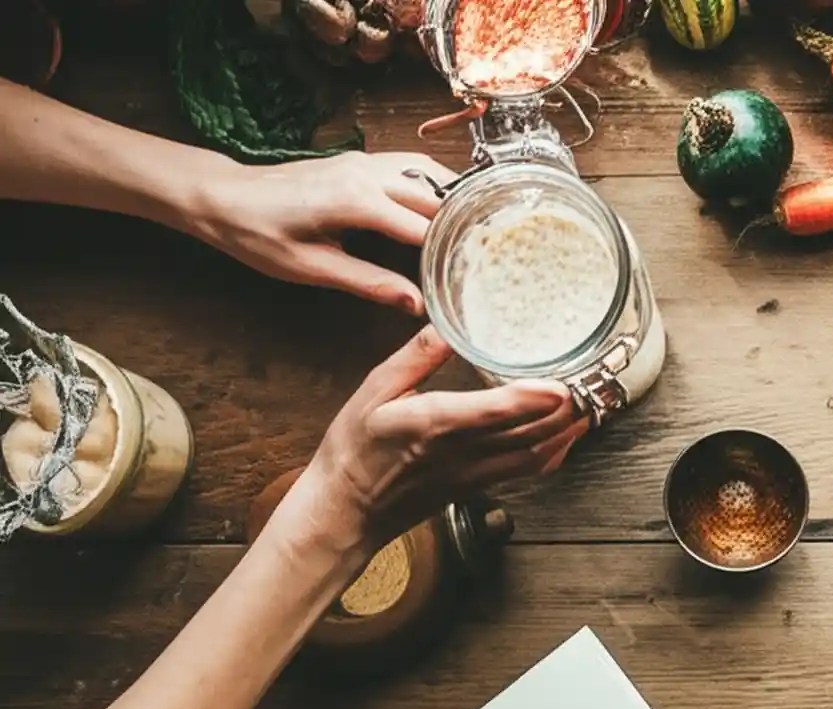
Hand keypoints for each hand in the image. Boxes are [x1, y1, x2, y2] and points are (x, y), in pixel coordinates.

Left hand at [190, 151, 455, 314]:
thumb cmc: (258, 235)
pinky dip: (433, 184)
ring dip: (454, 198)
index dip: (454, 250)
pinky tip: (443, 207)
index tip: (479, 271)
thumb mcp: (312, 268)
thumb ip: (369, 283)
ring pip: (428, 172)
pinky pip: (410, 166)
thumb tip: (415, 303)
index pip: (424, 227)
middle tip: (491, 253)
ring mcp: (363, 161)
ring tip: (477, 229)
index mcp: (357, 201)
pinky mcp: (358, 160)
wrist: (222, 198)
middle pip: (436, 194)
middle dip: (465, 222)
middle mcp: (366, 173)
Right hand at [291, 326, 587, 552]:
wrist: (345, 510)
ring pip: (536, 455)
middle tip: (595, 382)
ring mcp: (474, 473)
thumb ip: (413, 358)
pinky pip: (526, 471)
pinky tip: (567, 437)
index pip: (494, 413)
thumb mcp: (373, 391)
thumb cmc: (355, 450)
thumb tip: (443, 326)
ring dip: (569, 432)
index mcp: (435, 424)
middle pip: (530, 433)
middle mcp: (463, 452)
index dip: (533, 400)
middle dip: (568, 410)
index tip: (563, 385)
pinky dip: (554, 454)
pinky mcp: (477, 486)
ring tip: (593, 404)